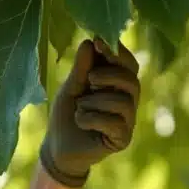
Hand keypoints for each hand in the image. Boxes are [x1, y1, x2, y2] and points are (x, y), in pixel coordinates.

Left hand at [40, 39, 140, 187]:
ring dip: (94, 101)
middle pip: (132, 80)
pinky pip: (114, 122)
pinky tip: (80, 121)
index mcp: (117, 84)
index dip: (116, 52)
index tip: (97, 41)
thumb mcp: (71, 87)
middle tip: (89, 79)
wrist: (56, 147)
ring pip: (123, 101)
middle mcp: (128, 100)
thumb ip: (81, 68)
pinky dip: (90, 118)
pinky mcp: (123, 139)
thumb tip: (90, 41)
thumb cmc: (66, 114)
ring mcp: (127, 120)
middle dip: (108, 75)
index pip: (128, 64)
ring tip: (80, 107)